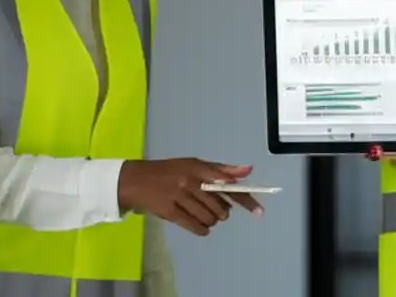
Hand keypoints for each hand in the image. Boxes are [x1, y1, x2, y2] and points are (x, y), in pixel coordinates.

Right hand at [117, 158, 263, 235]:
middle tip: (216, 210)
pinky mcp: (170, 212)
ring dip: (211, 221)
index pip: (228, 184)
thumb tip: (248, 170)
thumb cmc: (168, 171)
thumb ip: (220, 169)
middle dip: (222, 212)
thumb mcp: (193, 164)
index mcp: (198, 167)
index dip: (245, 198)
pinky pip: (195, 226)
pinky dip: (202, 229)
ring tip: (202, 215)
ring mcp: (179, 197)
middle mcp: (190, 181)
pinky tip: (200, 225)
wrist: (135, 180)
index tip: (260, 211)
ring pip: (209, 217)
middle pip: (220, 206)